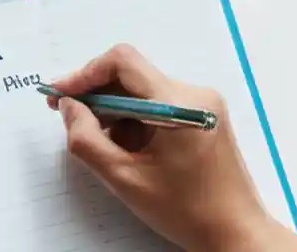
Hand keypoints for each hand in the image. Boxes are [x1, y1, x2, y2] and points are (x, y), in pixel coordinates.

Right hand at [49, 45, 296, 251]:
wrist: (236, 234)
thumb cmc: (186, 211)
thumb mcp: (125, 179)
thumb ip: (87, 140)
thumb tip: (69, 107)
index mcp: (178, 103)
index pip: (123, 62)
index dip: (85, 74)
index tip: (60, 95)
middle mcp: (195, 94)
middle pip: (131, 75)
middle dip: (97, 95)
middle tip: (69, 117)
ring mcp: (203, 104)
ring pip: (143, 91)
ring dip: (116, 112)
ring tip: (104, 147)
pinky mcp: (205, 117)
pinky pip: (159, 105)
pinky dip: (136, 120)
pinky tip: (129, 150)